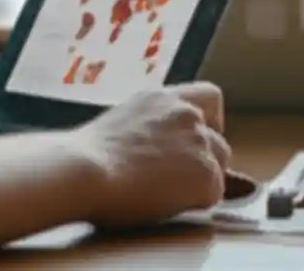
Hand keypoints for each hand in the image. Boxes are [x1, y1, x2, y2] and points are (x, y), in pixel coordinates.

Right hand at [75, 83, 229, 228]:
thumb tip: (157, 153)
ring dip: (200, 179)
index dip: (208, 122)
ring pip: (219, 164)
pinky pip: (213, 193)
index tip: (191, 143)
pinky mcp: (206, 172)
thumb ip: (148, 130)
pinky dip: (195, 202)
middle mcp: (186, 113)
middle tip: (174, 180)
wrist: (83, 170)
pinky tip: (165, 205)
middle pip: (218, 139)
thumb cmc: (84, 159)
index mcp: (162, 98)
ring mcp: (199, 141)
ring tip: (165, 194)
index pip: (209, 98)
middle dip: (203, 160)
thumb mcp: (120, 126)